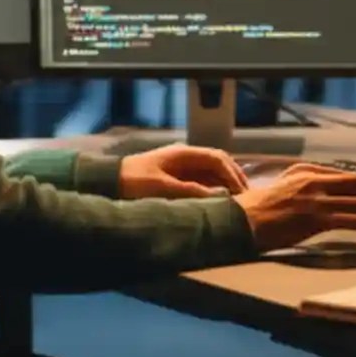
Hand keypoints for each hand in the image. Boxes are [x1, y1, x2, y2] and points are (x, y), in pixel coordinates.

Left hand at [118, 143, 249, 199]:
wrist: (107, 182)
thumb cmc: (133, 183)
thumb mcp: (163, 188)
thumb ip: (192, 191)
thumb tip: (222, 196)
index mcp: (183, 154)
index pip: (217, 158)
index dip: (232, 173)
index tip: (243, 191)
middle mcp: (185, 157)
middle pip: (218, 163)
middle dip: (234, 177)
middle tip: (248, 196)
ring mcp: (180, 167)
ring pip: (211, 172)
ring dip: (226, 184)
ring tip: (238, 201)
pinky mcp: (175, 178)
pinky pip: (201, 181)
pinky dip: (214, 190)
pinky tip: (220, 202)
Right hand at [234, 163, 355, 250]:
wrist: (239, 222)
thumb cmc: (255, 210)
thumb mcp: (280, 186)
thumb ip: (301, 186)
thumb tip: (321, 195)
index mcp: (306, 171)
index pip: (346, 175)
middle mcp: (314, 181)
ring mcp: (316, 199)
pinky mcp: (316, 218)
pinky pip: (352, 219)